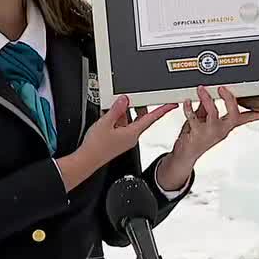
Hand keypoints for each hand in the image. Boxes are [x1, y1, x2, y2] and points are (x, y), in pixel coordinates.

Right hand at [56, 95, 175, 191]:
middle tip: (135, 98)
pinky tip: (110, 115)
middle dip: (138, 107)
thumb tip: (124, 100)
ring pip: (130, 121)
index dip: (163, 110)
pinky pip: (122, 125)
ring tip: (116, 106)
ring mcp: (125, 139)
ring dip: (125, 112)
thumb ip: (116, 110)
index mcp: (133, 133)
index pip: (152, 119)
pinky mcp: (118, 140)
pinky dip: (118, 118)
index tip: (171, 104)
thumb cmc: (96, 147)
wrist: (87, 160)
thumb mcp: (105, 123)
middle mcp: (131, 137)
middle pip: (140, 118)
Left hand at [158, 86, 258, 189]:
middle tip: (223, 88)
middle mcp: (222, 129)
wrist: (185, 155)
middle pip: (234, 114)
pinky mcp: (198, 133)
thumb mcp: (205, 119)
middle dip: (229, 99)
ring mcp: (210, 132)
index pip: (248, 118)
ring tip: (201, 89)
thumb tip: (209, 92)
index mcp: (227, 125)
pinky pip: (193, 118)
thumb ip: (206, 106)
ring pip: (213, 113)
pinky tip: (186, 102)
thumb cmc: (196, 137)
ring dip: (206, 99)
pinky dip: (189, 109)